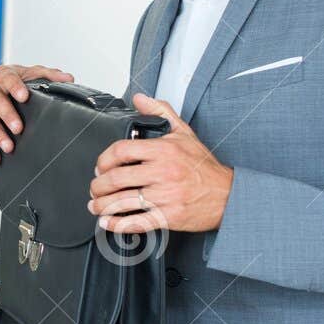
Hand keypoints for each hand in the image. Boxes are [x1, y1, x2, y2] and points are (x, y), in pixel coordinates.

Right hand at [0, 63, 74, 164]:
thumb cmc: (10, 79)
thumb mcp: (28, 72)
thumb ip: (48, 74)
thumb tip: (68, 79)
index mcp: (2, 76)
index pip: (8, 80)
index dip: (15, 88)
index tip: (24, 97)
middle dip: (7, 116)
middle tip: (18, 128)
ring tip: (8, 147)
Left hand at [89, 94, 233, 232]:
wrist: (228, 194)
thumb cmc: (204, 167)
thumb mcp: (184, 133)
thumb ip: (160, 112)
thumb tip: (140, 99)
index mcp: (164, 151)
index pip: (121, 151)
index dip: (103, 159)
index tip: (100, 166)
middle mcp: (163, 173)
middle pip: (116, 178)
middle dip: (98, 185)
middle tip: (95, 187)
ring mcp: (166, 196)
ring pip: (122, 201)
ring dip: (102, 205)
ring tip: (95, 204)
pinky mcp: (169, 216)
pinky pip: (137, 222)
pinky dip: (118, 223)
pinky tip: (108, 221)